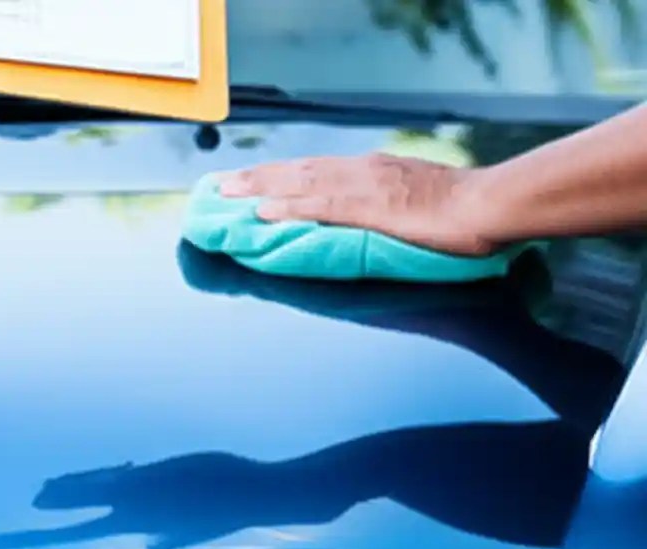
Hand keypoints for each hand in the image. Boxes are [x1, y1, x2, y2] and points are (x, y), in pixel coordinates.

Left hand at [219, 153, 499, 256]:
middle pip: (298, 171)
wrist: (489, 204)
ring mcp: (364, 188)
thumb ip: (387, 205)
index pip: (316, 169)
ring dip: (260, 189)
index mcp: (373, 171)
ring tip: (227, 195)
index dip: (280, 175)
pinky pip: (318, 208)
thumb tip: (369, 216)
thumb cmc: (465, 209)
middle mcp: (362, 172)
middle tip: (222, 184)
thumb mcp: (418, 199)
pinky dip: (287, 208)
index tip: (251, 179)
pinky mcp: (368, 208)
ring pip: (300, 184)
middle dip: (258, 178)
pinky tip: (262, 213)